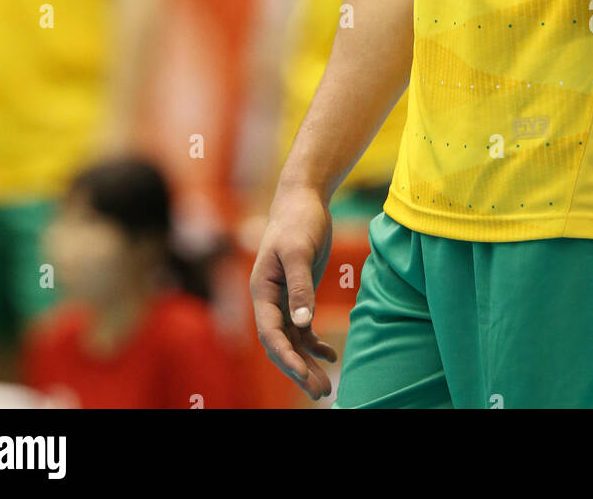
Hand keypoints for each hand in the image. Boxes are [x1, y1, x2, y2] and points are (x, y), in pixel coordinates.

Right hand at [249, 184, 337, 401]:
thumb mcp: (299, 251)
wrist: (303, 198)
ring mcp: (283, 298)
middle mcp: (269, 299)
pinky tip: (330, 355)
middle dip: (298, 370)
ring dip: (306, 363)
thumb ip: (300, 286)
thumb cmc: (298, 220)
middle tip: (321, 393)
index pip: (270, 334)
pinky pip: (302, 328)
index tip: (303, 376)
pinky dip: (314, 344)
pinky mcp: (298, 294)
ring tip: (327, 387)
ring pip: (292, 341)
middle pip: (280, 344)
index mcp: (262, 290)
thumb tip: (302, 323)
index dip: (285, 358)